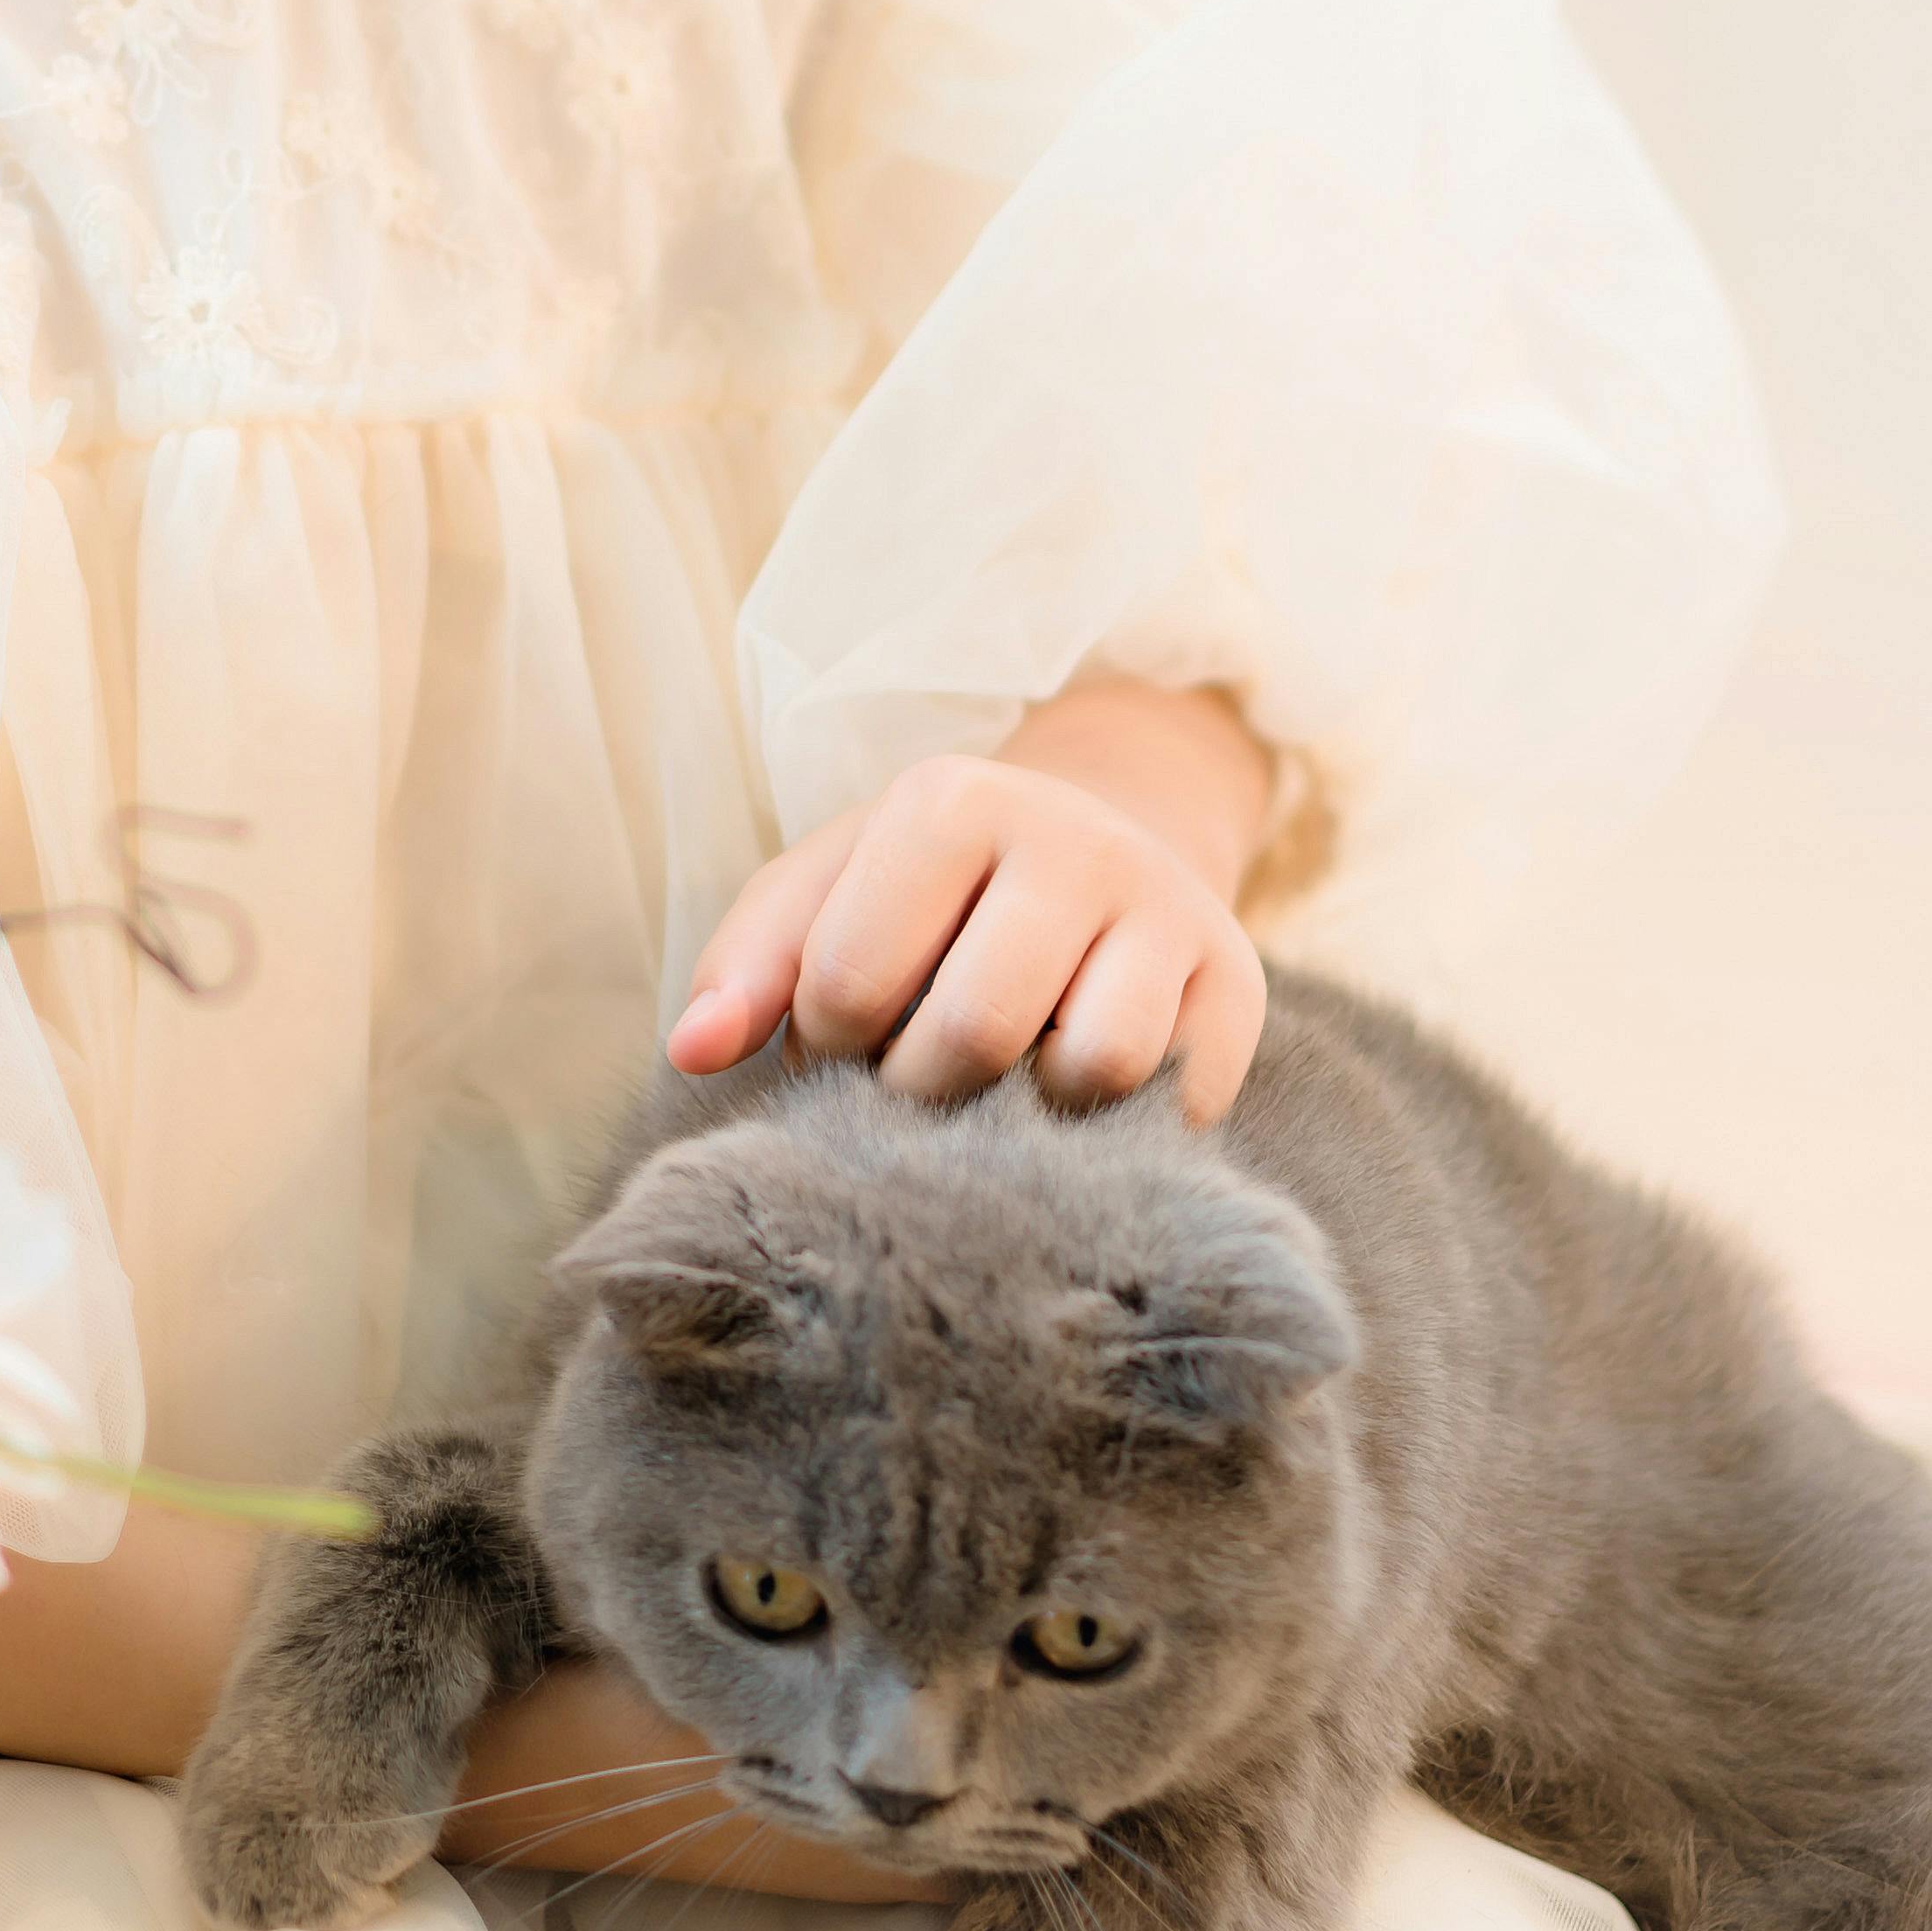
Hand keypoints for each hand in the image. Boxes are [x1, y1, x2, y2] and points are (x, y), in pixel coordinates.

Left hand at [669, 698, 1271, 1124]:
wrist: (1097, 849)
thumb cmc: (930, 892)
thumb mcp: (826, 893)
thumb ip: (747, 966)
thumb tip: (695, 1051)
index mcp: (952, 800)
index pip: (852, 976)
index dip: (826, 1045)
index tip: (842, 1038)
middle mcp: (1075, 839)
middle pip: (976, 1031)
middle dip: (921, 1089)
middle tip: (917, 1079)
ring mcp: (1168, 911)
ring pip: (1094, 1068)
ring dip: (1028, 1115)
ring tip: (1003, 1084)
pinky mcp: (1236, 988)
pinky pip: (1171, 1102)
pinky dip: (1110, 1130)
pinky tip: (1074, 1102)